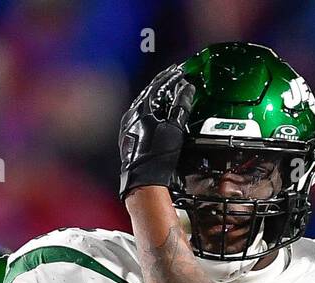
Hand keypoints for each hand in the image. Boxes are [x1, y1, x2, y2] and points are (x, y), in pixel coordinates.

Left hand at [119, 64, 194, 198]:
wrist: (143, 179)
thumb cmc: (158, 155)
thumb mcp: (174, 129)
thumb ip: (181, 106)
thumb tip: (187, 88)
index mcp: (141, 108)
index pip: (157, 86)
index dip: (170, 77)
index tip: (180, 71)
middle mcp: (131, 114)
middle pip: (148, 93)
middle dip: (162, 85)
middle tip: (174, 77)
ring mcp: (127, 125)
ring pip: (142, 104)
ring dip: (155, 97)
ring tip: (167, 92)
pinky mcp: (128, 135)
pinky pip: (139, 115)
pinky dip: (149, 109)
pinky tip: (156, 111)